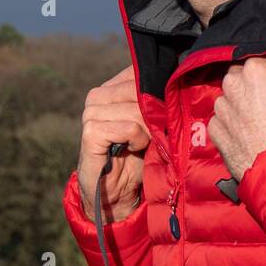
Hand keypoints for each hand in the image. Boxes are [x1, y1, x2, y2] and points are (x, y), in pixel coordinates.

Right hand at [77, 65, 151, 223]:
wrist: (117, 192)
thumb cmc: (139, 156)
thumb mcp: (153, 123)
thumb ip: (156, 100)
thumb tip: (175, 80)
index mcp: (111, 88)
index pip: (139, 73)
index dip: (158, 91)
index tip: (162, 113)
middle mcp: (98, 96)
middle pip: (139, 90)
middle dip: (154, 114)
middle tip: (153, 133)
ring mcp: (91, 113)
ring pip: (136, 109)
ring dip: (147, 130)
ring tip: (142, 142)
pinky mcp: (90, 131)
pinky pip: (129, 127)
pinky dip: (138, 139)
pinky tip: (133, 148)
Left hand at [208, 56, 265, 181]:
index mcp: (255, 71)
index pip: (265, 58)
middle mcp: (232, 86)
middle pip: (243, 76)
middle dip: (256, 84)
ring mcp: (221, 110)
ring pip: (230, 97)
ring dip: (243, 103)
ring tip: (262, 120)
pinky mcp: (215, 131)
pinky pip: (223, 119)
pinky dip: (234, 123)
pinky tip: (251, 133)